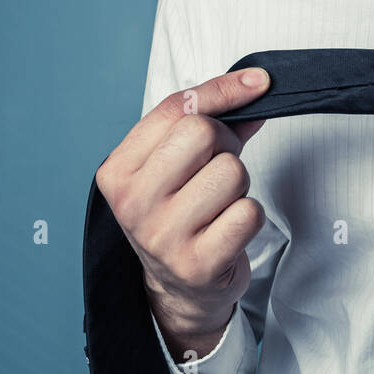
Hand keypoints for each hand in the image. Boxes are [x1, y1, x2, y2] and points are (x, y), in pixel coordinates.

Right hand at [95, 68, 270, 359]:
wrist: (179, 289)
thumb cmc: (181, 214)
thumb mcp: (176, 165)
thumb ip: (211, 120)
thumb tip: (255, 87)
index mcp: (118, 170)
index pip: (177, 107)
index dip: (224, 90)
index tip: (256, 84)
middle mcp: (132, 202)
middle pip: (204, 133)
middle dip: (226, 145)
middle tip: (218, 171)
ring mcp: (162, 236)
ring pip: (232, 172)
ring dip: (240, 186)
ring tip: (220, 205)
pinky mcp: (197, 264)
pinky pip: (249, 213)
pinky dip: (250, 217)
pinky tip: (228, 230)